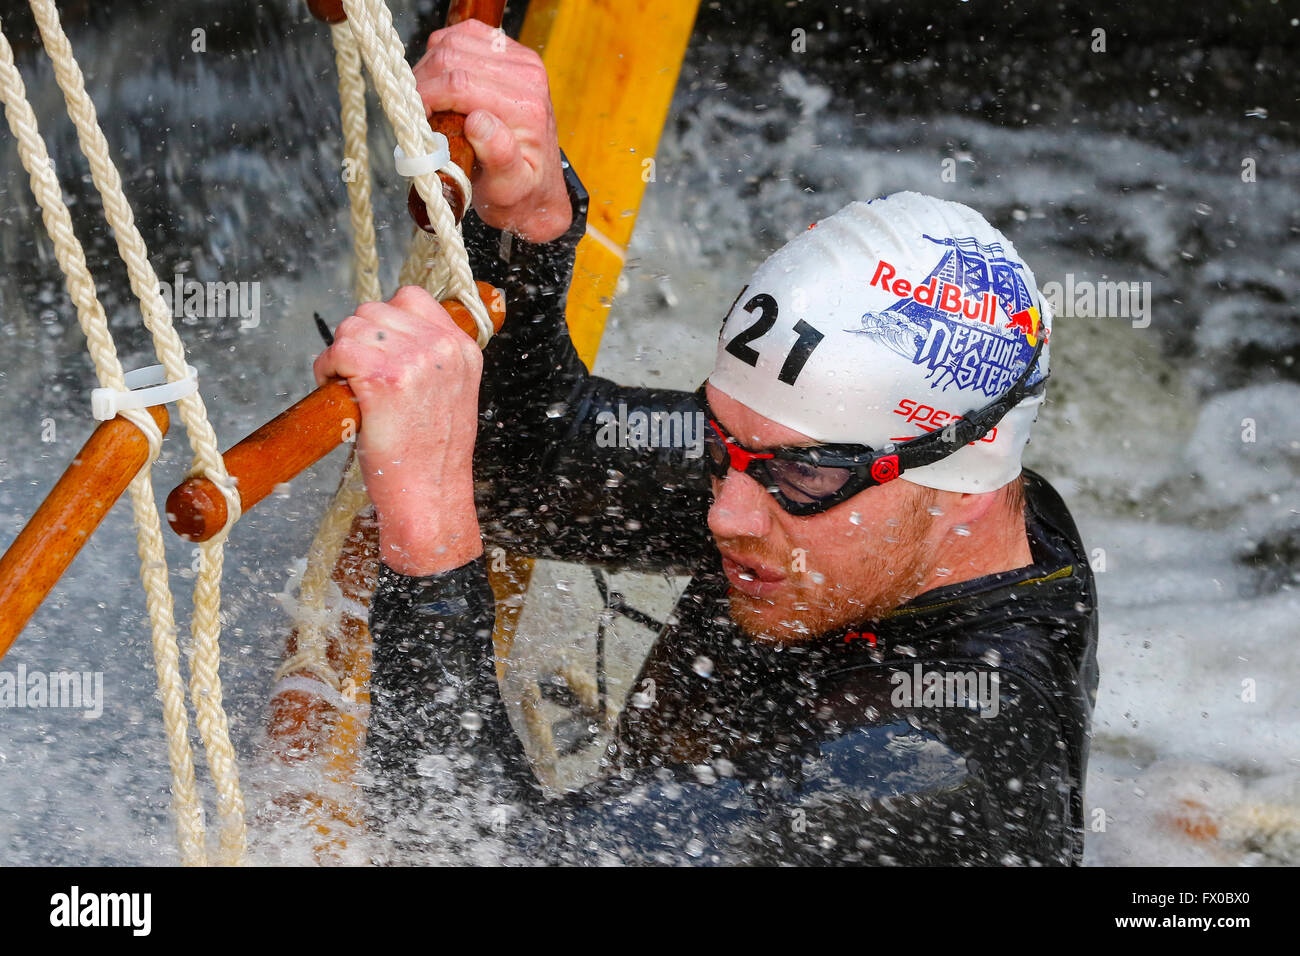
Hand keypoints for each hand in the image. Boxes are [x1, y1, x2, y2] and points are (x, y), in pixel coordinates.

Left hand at [313, 286, 482, 575]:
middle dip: (357, 340)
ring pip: (352, 327)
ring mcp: (414, 360)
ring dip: (339, 355)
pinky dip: (327, 370)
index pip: (411, 298)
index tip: (377, 352)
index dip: (384, 322)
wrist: (429, 498)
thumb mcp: (450, 394)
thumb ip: (431, 357)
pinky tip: (339, 394)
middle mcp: (442, 348)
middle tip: (357, 378)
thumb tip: (388, 331)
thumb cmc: (430, 456)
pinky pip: (339, 351)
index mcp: (462, 348)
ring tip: (350, 388)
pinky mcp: (384, 378)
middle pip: (373, 310)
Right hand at [415, 19, 571, 242]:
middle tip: (415, 114)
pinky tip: (441, 83)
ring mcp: (520, 59)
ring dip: (430, 68)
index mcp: (526, 107)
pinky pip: (464, 35)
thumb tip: (479, 122)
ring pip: (453, 41)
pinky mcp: (510, 52)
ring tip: (427, 103)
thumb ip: (500, 157)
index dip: (425, 96)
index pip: (460, 83)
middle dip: (423, 82)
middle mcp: (528, 75)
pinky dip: (443, 54)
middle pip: (452, 56)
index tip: (412, 120)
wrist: (538, 190)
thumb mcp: (509, 188)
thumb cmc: (519, 193)